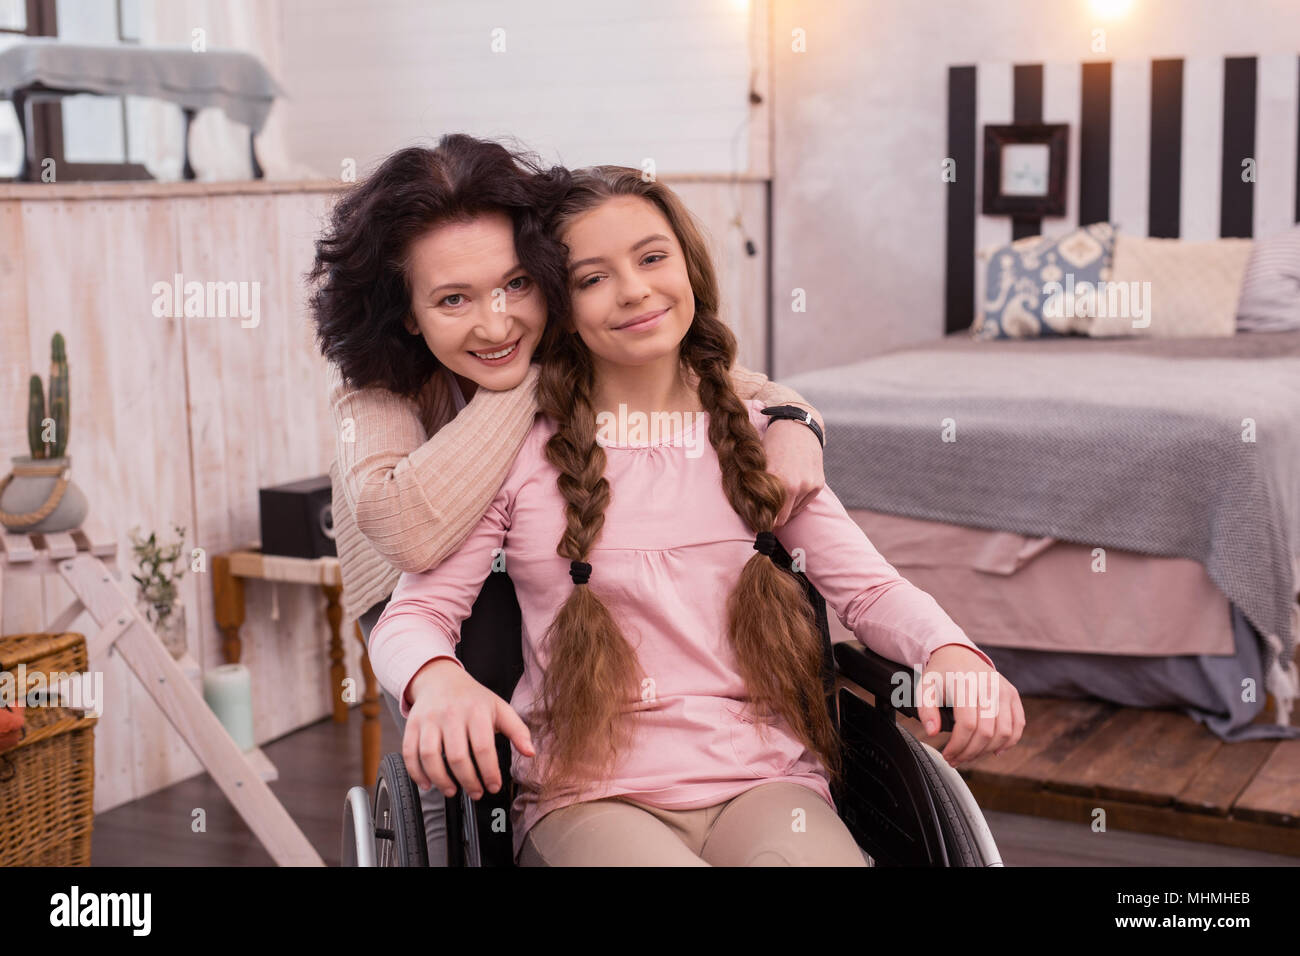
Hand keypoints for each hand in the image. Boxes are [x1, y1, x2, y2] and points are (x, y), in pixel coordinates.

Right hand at [402, 658, 534, 799]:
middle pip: (457, 756)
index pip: (483, 748)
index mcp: (476, 711)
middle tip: (476, 792)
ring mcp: (429, 720)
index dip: (489, 772)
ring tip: (452, 791)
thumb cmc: (472, 698)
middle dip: (468, 781)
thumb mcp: (500, 708)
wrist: (440, 679)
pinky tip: (427, 783)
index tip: (493, 786)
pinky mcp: (412, 725)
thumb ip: (518, 730)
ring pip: (430, 756)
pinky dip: (416, 773)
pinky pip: (410, 753)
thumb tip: (531, 752)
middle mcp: (451, 714)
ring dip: (441, 780)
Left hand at [762, 417, 825, 527]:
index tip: (757, 523)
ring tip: (779, 493)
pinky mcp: (818, 484)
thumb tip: (753, 512)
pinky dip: (796, 501)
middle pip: (782, 519)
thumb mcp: (760, 464)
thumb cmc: (772, 443)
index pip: (769, 517)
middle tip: (765, 514)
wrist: (797, 426)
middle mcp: (794, 486)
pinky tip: (790, 488)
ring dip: (785, 508)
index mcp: (776, 480)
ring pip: (793, 512)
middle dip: (773, 518)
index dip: (762, 522)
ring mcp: (808, 485)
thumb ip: (758, 488)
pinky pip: (804, 503)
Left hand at [917, 644, 1023, 767]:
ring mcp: (1003, 690)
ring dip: (987, 751)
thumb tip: (932, 731)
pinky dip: (1009, 742)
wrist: (958, 653)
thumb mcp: (925, 687)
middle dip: (970, 753)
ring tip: (971, 755)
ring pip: (1004, 732)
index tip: (948, 755)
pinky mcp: (1012, 694)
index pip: (967, 725)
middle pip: (986, 732)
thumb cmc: (941, 674)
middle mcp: (988, 687)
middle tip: (957, 760)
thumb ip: (925, 709)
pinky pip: (1018, 724)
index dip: (958, 746)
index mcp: (965, 684)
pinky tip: (994, 750)